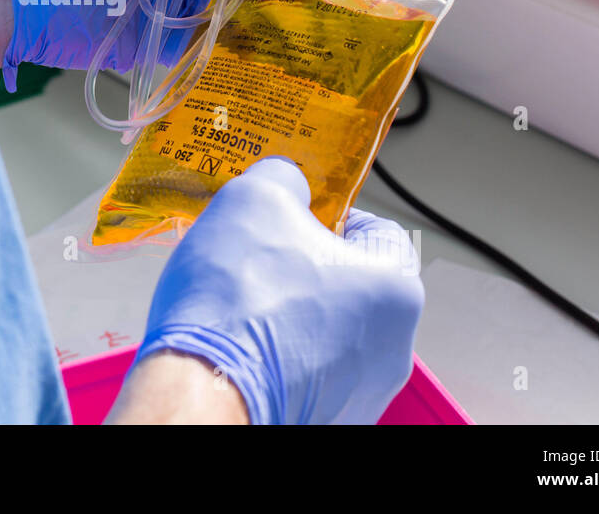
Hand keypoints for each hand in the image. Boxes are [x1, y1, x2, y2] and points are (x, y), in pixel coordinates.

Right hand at [134, 157, 423, 423]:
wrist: (203, 391)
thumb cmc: (236, 305)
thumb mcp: (253, 199)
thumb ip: (283, 179)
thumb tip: (286, 183)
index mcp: (395, 289)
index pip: (380, 230)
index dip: (332, 216)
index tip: (296, 217)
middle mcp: (392, 348)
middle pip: (351, 284)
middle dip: (305, 268)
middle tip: (258, 258)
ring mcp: (360, 392)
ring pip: (327, 332)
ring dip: (291, 315)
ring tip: (242, 306)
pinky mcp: (327, 419)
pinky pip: (305, 373)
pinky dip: (278, 358)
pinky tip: (241, 346)